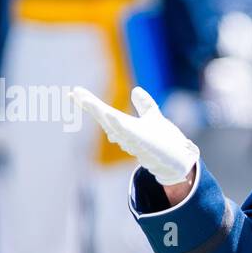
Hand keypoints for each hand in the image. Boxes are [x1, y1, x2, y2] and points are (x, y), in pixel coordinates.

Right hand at [70, 85, 199, 186]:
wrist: (177, 162)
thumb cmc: (163, 142)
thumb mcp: (154, 118)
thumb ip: (144, 105)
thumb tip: (135, 90)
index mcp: (125, 126)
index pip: (104, 112)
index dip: (89, 103)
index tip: (74, 92)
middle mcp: (125, 134)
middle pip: (104, 118)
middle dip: (90, 106)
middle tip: (74, 93)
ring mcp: (133, 140)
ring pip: (113, 126)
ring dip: (100, 114)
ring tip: (87, 101)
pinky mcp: (144, 145)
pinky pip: (129, 134)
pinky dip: (119, 126)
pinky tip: (110, 116)